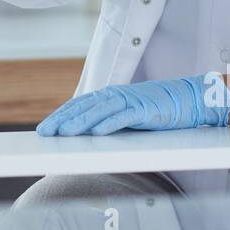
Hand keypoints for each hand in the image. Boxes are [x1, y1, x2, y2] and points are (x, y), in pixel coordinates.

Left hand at [36, 73, 229, 135]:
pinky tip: (97, 132)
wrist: (185, 99)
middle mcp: (115, 95)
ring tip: (65, 133)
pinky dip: (110, 124)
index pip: (78, 105)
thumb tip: (83, 134)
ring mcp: (129, 101)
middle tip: (46, 132)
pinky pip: (124, 117)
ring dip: (81, 122)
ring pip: (100, 112)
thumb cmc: (153, 109)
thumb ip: (106, 120)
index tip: (45, 129)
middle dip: (63, 120)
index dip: (60, 116)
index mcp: (108, 96)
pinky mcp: (144, 109)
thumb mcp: (125, 114)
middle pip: (84, 108)